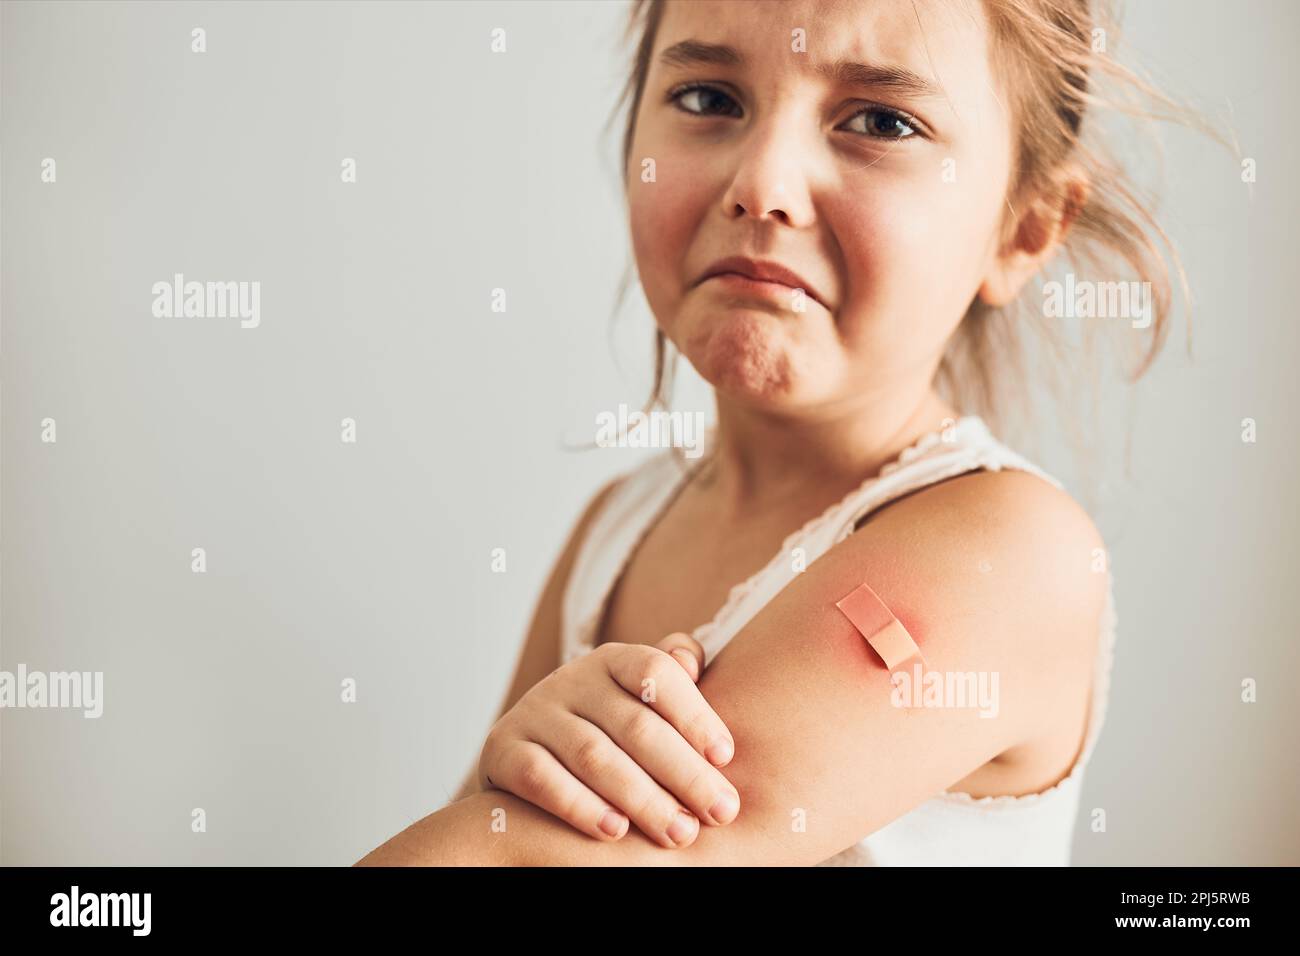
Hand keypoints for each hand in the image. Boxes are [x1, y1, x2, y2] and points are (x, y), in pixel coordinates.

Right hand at [476, 633, 738, 847]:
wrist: (526, 754)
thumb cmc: (607, 729)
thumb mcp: (639, 698)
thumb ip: (673, 679)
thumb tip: (693, 659)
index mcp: (612, 660)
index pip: (655, 672)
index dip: (694, 712)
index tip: (726, 756)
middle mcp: (571, 680)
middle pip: (634, 723)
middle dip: (684, 772)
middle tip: (720, 811)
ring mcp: (534, 713)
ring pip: (594, 756)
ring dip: (642, 798)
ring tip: (679, 832)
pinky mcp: (503, 750)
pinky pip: (542, 779)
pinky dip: (580, 806)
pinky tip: (615, 831)